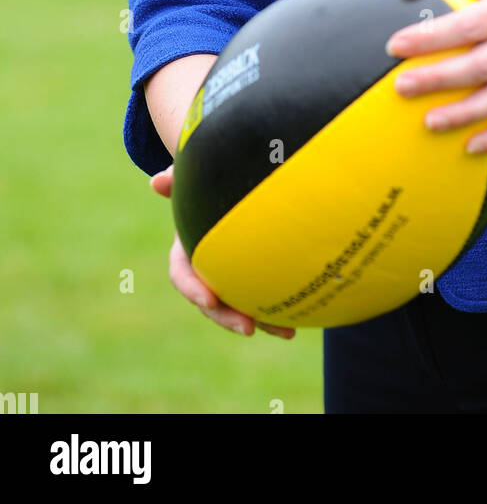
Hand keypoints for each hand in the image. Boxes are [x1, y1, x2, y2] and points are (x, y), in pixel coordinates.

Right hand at [150, 165, 295, 339]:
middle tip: (248, 327)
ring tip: (287, 333)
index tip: (208, 300)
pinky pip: (263, 296)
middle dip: (228, 318)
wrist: (226, 188)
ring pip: (241, 306)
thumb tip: (156, 182)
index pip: (182, 275)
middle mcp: (206, 269)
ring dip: (263, 322)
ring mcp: (228, 277)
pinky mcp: (251, 277)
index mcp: (186, 250)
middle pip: (213, 301)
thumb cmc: (206, 184)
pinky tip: (303, 317)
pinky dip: (281, 308)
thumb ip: (177, 180)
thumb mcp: (191, 180)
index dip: (192, 289)